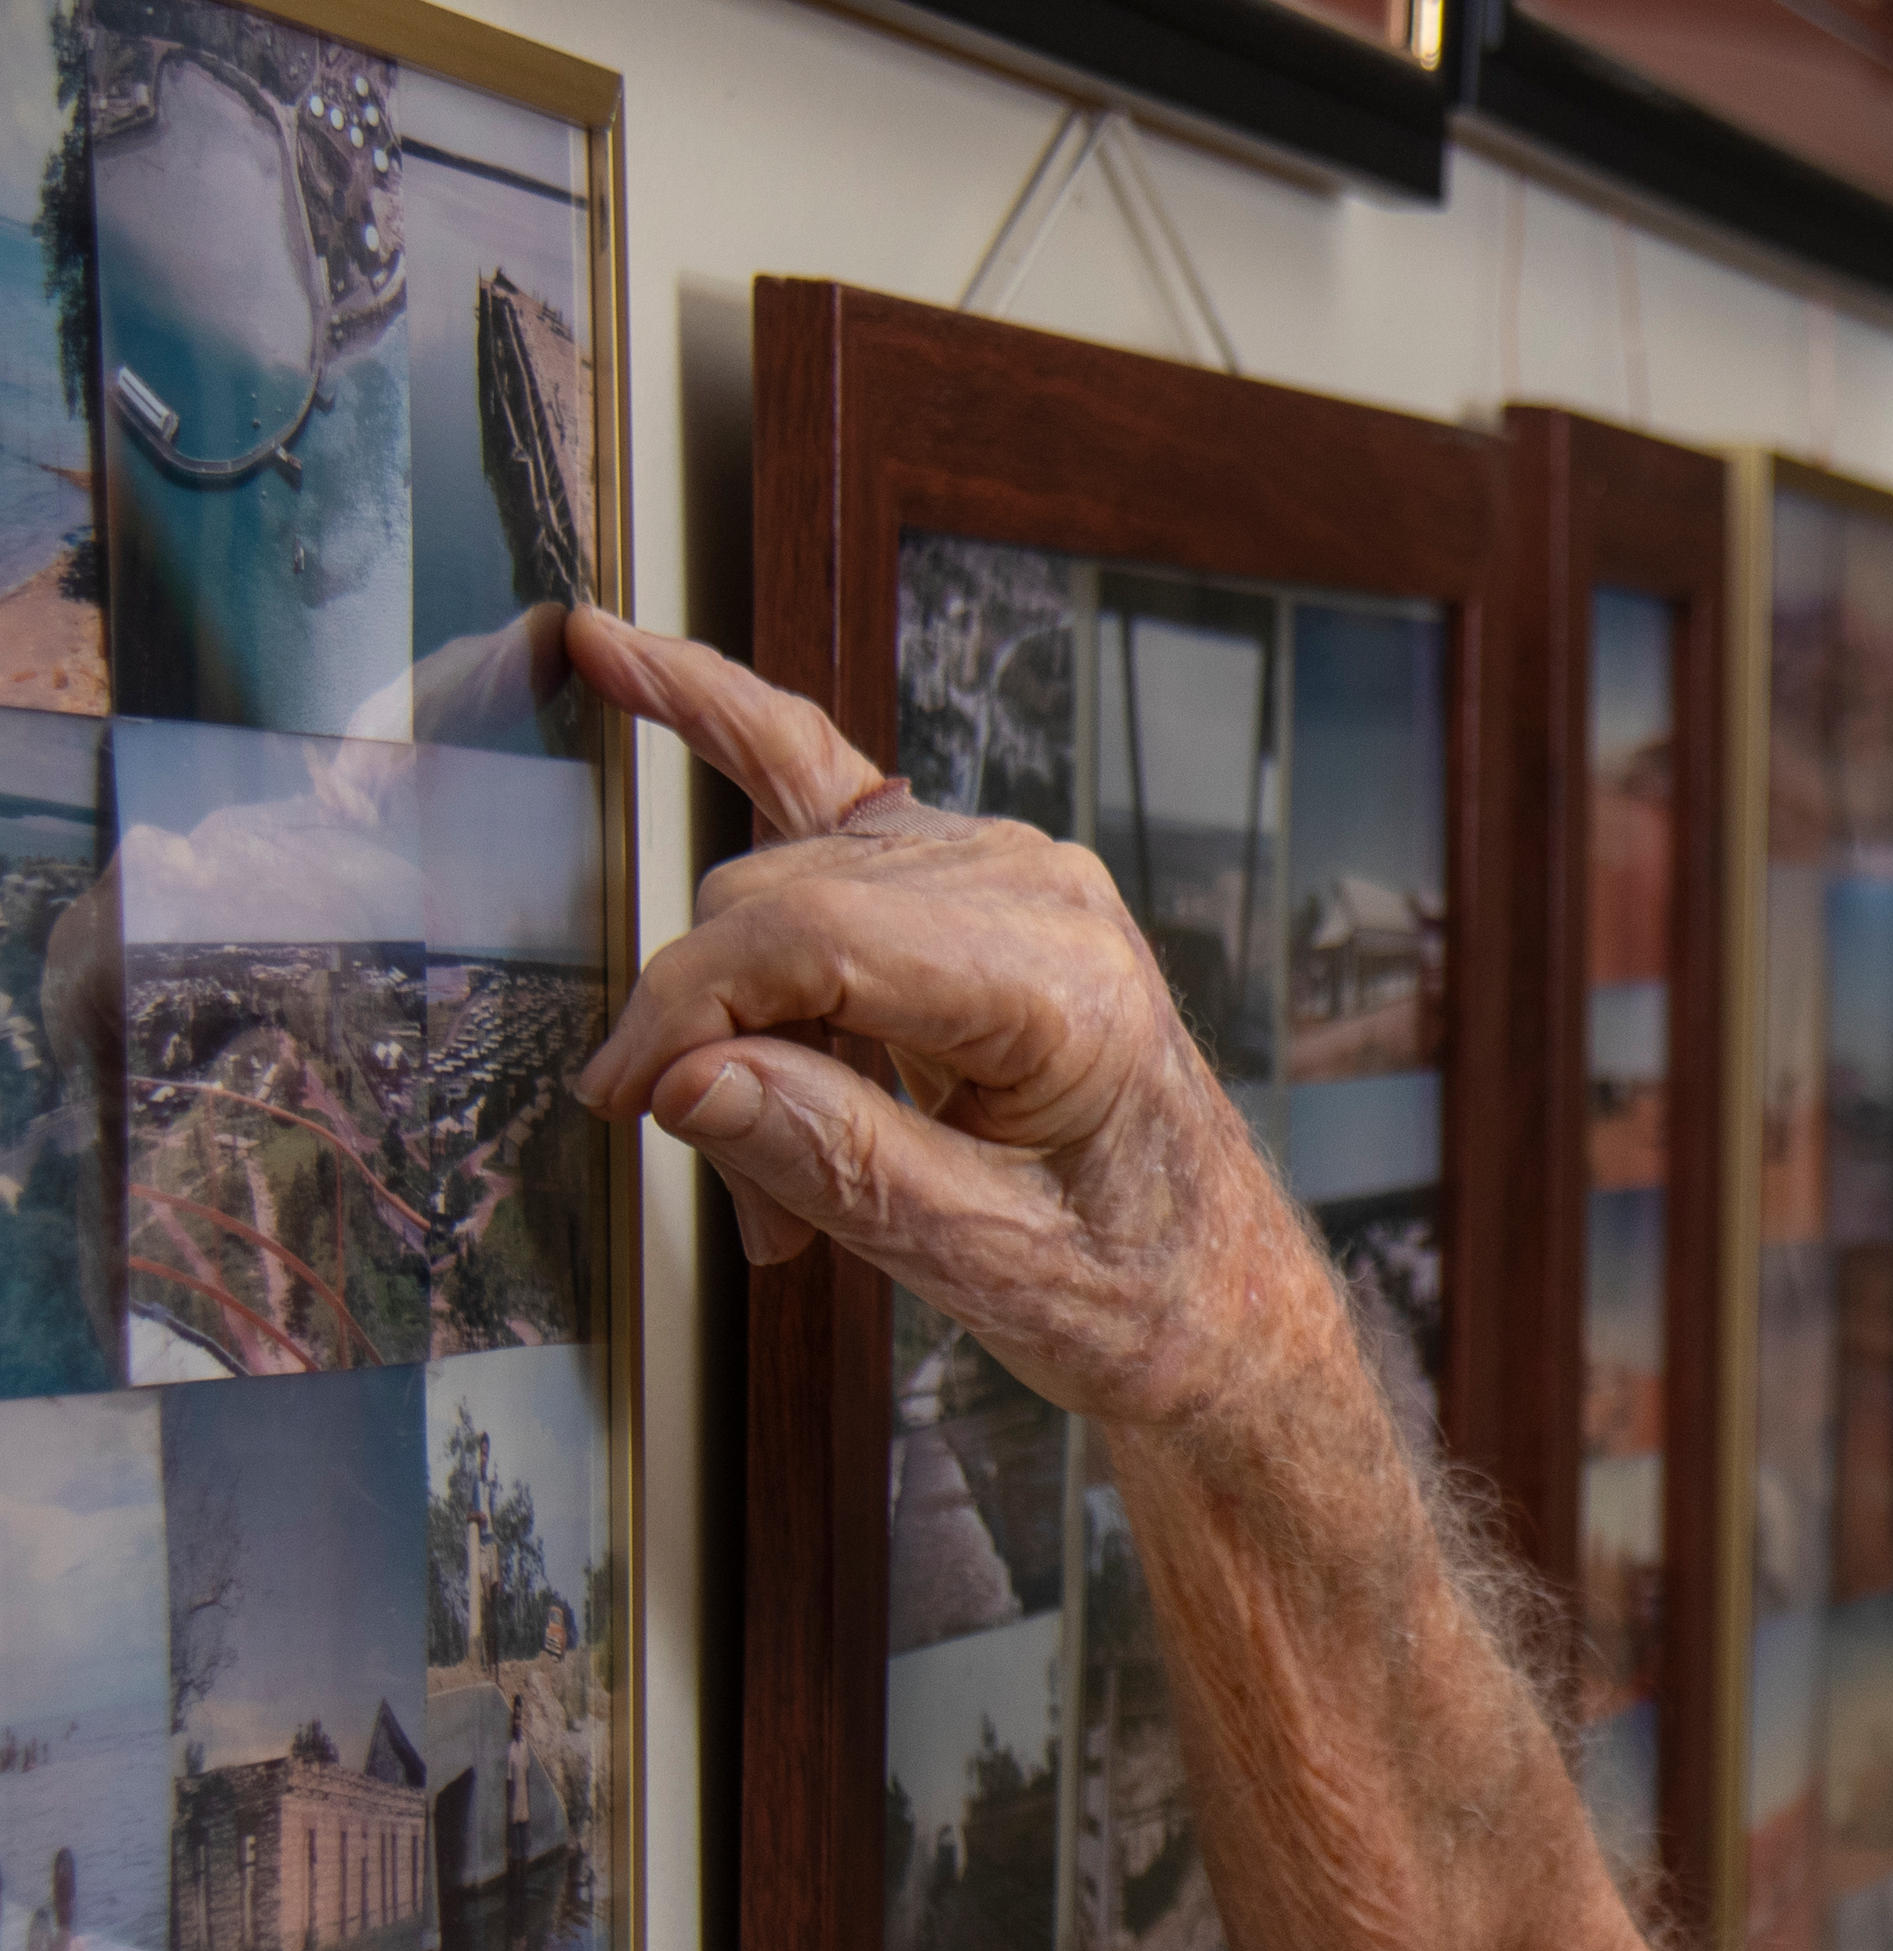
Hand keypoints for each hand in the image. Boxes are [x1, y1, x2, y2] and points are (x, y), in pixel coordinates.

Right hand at [564, 608, 1329, 1433]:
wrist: (1220, 1296)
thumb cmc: (1138, 1285)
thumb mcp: (991, 1265)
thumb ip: (837, 1161)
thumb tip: (688, 1075)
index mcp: (1059, 976)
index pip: (804, 937)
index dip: (684, 1014)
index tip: (623, 1102)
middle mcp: (1034, 888)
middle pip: (775, 906)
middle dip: (719, 1046)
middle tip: (754, 1210)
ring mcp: (1000, 868)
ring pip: (774, 890)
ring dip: (743, 1022)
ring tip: (780, 1184)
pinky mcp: (967, 880)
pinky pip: (815, 773)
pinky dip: (714, 721)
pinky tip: (613, 653)